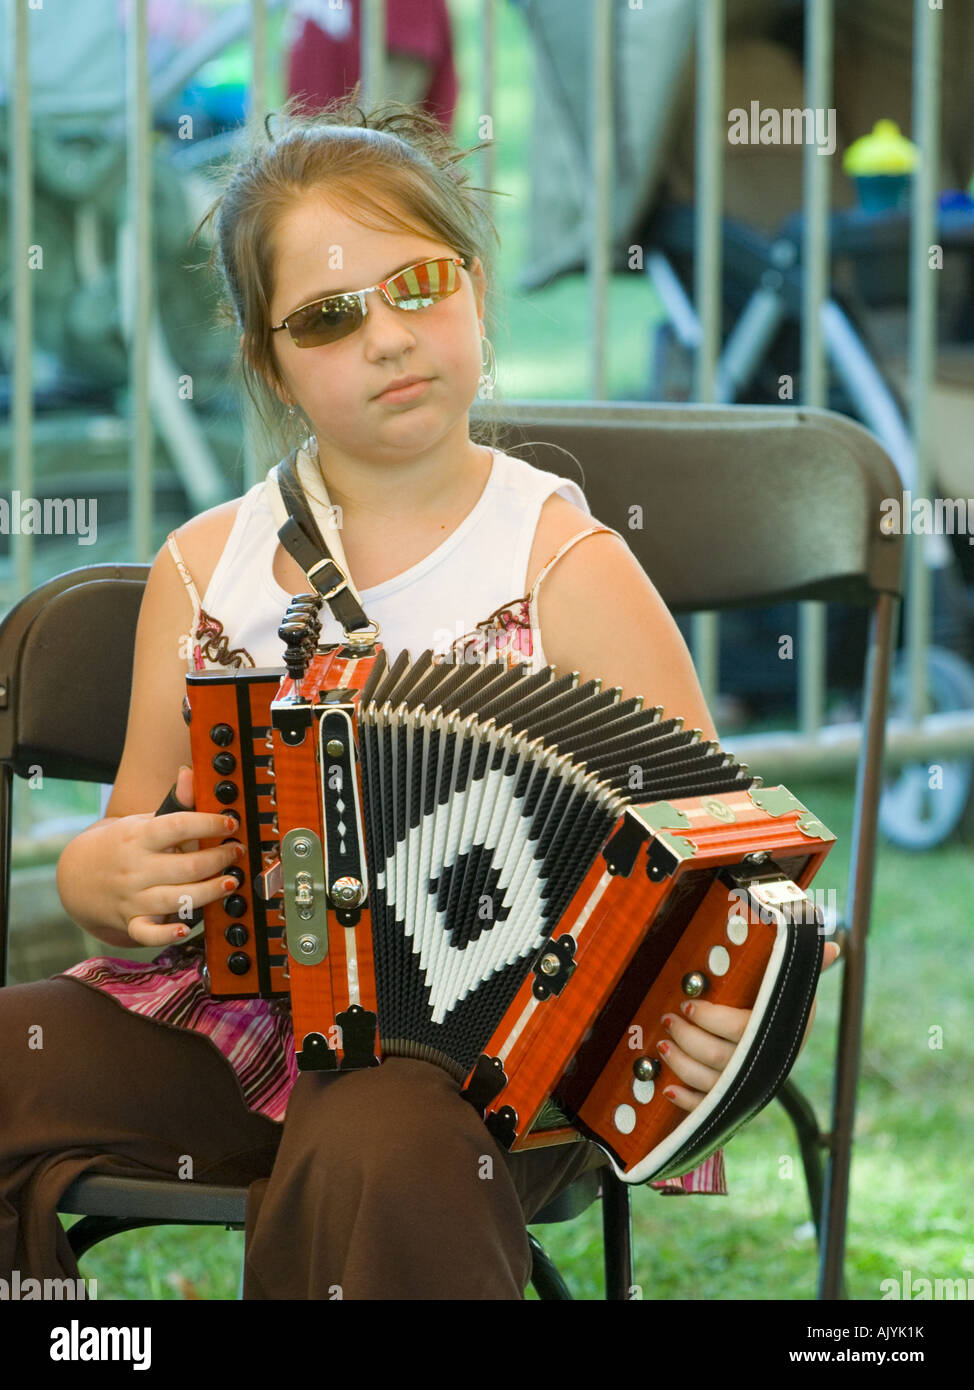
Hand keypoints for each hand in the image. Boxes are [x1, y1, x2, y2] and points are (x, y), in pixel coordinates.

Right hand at [112, 764, 244, 946]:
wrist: (78, 877)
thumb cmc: (123, 845)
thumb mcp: (143, 821)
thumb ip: (174, 803)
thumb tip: (190, 773)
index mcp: (138, 837)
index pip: (176, 827)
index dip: (207, 825)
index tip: (230, 824)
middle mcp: (136, 869)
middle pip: (184, 867)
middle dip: (218, 859)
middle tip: (237, 852)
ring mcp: (133, 898)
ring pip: (176, 899)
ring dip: (209, 892)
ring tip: (232, 882)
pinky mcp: (132, 923)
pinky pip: (148, 934)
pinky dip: (166, 935)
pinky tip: (187, 929)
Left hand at [659, 940, 840, 1112]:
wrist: (782, 1039)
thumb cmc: (783, 1003)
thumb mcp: (795, 983)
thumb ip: (806, 964)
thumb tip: (833, 948)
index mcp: (780, 1034)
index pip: (740, 1029)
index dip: (710, 1019)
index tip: (688, 1004)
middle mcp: (764, 1065)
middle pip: (719, 1058)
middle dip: (687, 1038)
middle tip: (669, 1019)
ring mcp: (747, 1087)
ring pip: (709, 1083)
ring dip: (680, 1064)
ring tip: (664, 1043)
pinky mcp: (731, 1102)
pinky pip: (706, 1109)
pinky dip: (686, 1101)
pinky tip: (669, 1088)